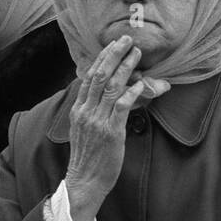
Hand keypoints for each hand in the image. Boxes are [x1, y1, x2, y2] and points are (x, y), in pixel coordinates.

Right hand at [64, 35, 147, 220]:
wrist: (84, 181)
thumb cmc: (89, 158)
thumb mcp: (85, 130)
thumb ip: (93, 111)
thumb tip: (109, 96)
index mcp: (78, 109)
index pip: (89, 76)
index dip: (102, 58)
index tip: (113, 45)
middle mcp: (86, 111)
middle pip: (99, 75)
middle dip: (113, 54)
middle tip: (127, 39)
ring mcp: (97, 121)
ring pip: (110, 87)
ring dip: (125, 67)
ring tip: (137, 53)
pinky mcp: (110, 132)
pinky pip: (121, 107)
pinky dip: (132, 92)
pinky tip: (141, 82)